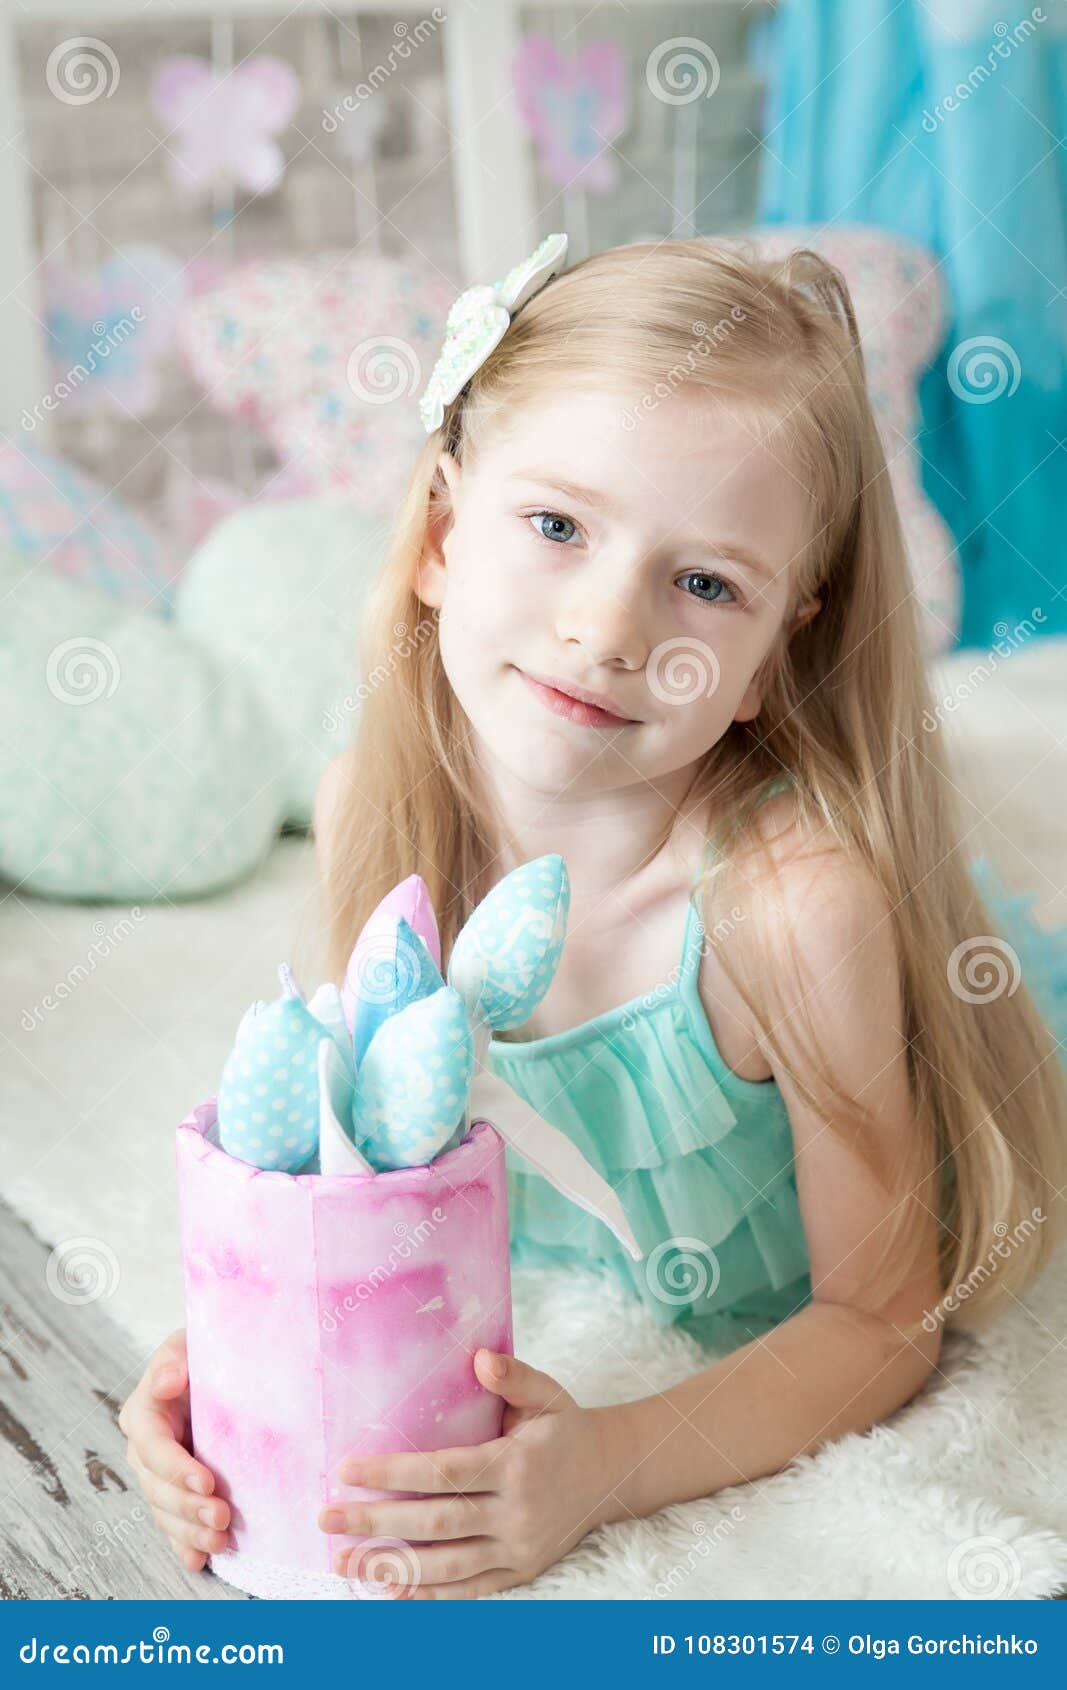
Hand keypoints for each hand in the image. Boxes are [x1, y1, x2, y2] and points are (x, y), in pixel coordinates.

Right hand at [118, 1328, 230, 1572]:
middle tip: (222, 1518)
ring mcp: (157, 1475)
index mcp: (144, 1412)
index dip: (176, 1468)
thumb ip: (173, 1358)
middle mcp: (144, 1449)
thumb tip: (166, 1382)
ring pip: (165, 1511)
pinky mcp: (175, 1492)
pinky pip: (173, 1525)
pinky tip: (198, 1561)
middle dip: (189, 1507)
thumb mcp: (187, 1343)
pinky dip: (184, 1545)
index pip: (153, 1447)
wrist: (218, 1368)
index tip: (208, 1481)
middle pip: (159, 1487)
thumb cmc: (203, 1351)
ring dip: (190, 1531)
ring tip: (220, 1542)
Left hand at [317, 1348, 620, 1597]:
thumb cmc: (566, 1427)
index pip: (443, 1472)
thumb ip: (514, 1375)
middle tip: (325, 1514)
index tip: (346, 1468)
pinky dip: (425, 1593)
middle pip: (435, 1522)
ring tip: (341, 1559)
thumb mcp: (548, 1394)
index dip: (393, 1472)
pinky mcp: (520, 1571)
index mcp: (517, 1464)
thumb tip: (478, 1357)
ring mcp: (518, 1548)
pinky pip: (467, 1589)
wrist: (611, 1473)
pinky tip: (386, 1588)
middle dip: (375, 1521)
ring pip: (445, 1565)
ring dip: (389, 1565)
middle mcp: (517, 1512)